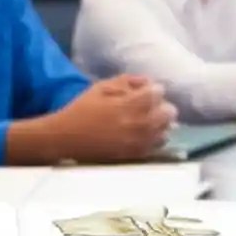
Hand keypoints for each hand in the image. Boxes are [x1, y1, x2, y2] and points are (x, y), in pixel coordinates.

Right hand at [46, 75, 176, 162]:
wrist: (66, 139)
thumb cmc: (82, 109)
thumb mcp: (101, 87)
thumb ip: (127, 80)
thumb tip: (148, 81)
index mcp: (129, 105)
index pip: (157, 92)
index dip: (153, 89)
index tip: (146, 90)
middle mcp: (139, 124)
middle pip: (169, 112)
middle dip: (162, 105)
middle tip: (150, 105)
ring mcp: (139, 142)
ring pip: (167, 130)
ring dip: (161, 122)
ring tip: (149, 119)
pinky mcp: (135, 155)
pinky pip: (157, 145)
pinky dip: (156, 137)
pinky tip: (145, 133)